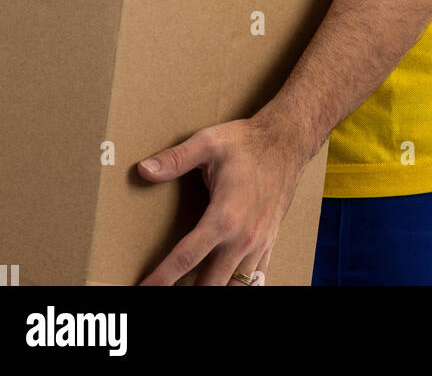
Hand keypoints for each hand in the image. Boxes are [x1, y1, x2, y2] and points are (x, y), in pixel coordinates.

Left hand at [136, 115, 306, 285]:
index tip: (144, 288)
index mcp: (224, 216)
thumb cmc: (247, 142)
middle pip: (210, 284)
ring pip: (234, 287)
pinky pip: (256, 279)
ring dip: (213, 289)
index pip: (185, 258)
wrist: (287, 141)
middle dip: (186, 292)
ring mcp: (258, 243)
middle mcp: (242, 237)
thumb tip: (144, 170)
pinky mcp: (269, 242)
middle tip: (164, 292)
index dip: (161, 278)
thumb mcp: (207, 143)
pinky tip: (226, 285)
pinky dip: (239, 287)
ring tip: (193, 288)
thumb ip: (175, 159)